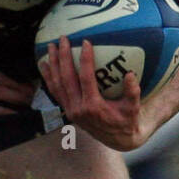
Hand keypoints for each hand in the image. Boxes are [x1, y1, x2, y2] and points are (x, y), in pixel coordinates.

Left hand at [38, 36, 150, 151]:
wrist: (118, 139)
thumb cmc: (128, 120)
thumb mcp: (133, 108)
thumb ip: (132, 92)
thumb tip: (130, 74)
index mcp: (93, 106)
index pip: (85, 78)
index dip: (84, 59)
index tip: (85, 42)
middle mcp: (77, 108)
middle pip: (66, 78)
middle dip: (63, 57)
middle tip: (62, 39)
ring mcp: (69, 110)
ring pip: (56, 84)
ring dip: (52, 64)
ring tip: (50, 46)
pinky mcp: (66, 110)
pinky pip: (54, 91)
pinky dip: (48, 77)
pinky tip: (44, 63)